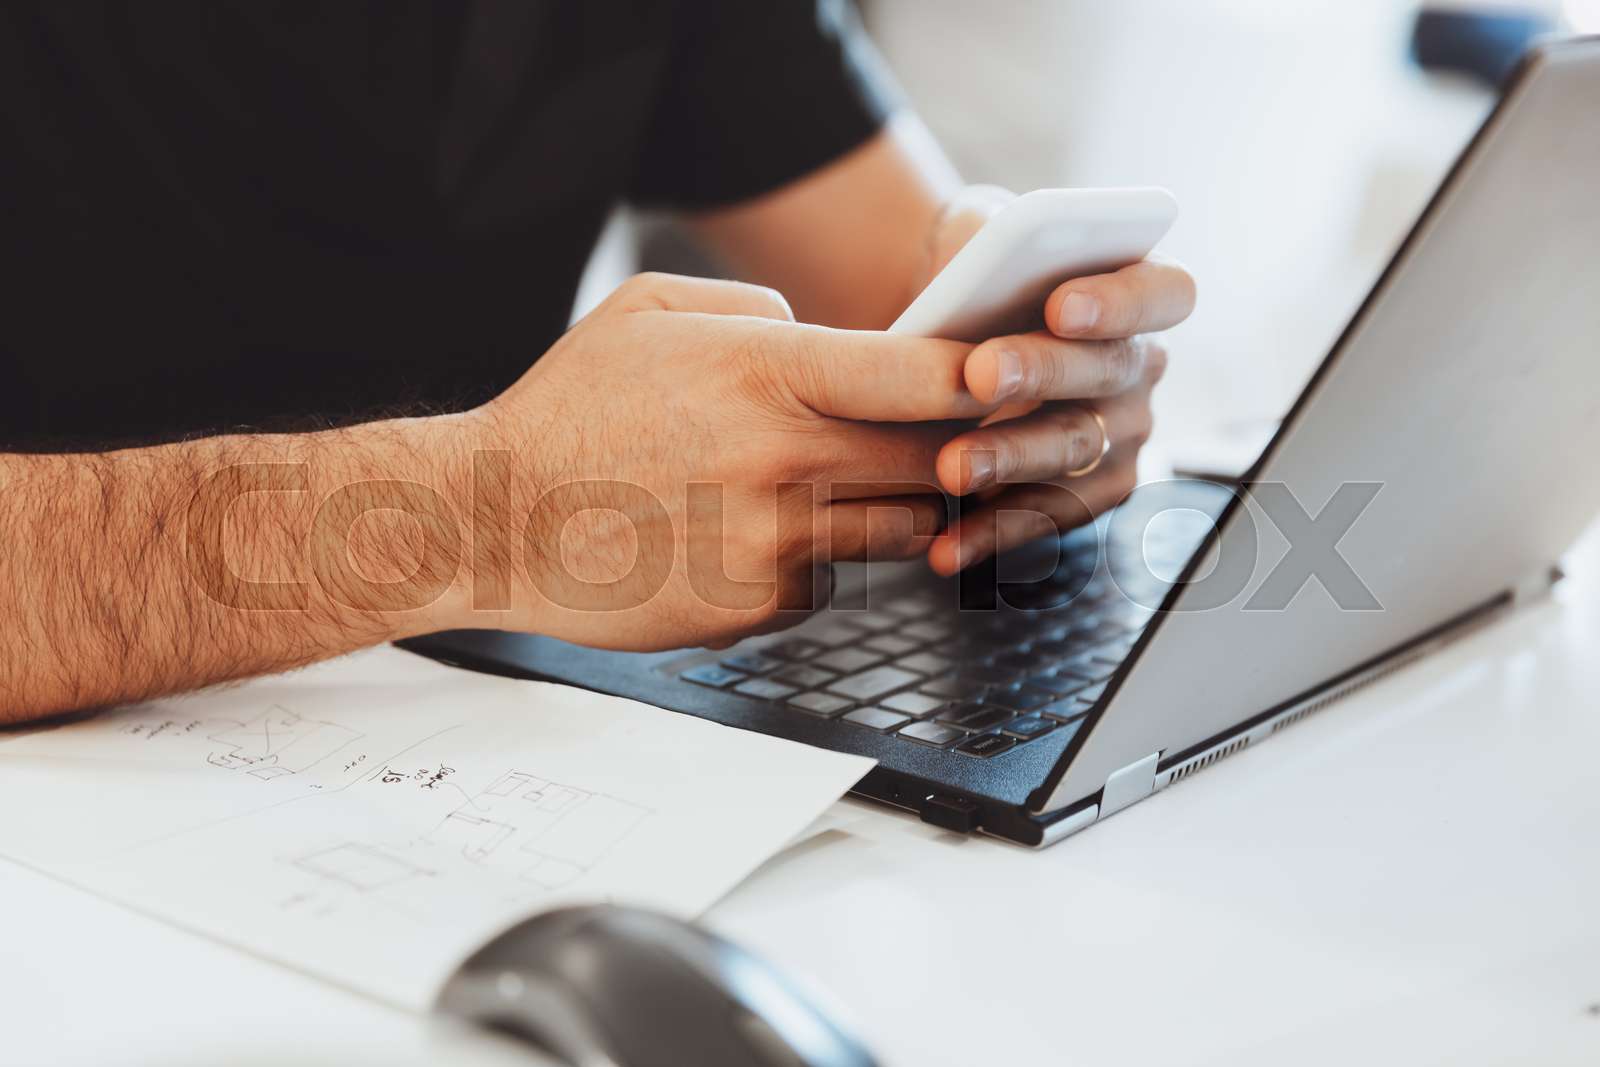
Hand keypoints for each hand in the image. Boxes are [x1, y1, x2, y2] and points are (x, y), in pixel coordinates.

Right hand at [466, 272, 997, 650]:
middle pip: (933, 461)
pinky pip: (832, 580)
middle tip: (958, 440)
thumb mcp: (650, 309)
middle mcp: (785, 461)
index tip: (1002, 381)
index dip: (983, 379)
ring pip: (900, 529)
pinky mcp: (758, 607)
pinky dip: (822, 559)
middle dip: (956, 450)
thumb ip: (754, 307)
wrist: (493, 521)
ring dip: (899, 508)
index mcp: (767, 374)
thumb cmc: (570, 408)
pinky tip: (761, 535)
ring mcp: (776, 544)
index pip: (926, 378)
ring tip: (852, 484)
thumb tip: (824, 335)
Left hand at [914, 187, 1195, 573]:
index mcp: (1142, 293)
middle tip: (980, 375)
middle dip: (1042, 374)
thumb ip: (1000, 237)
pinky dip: (990, 533)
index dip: (1120, 302)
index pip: (1163, 294)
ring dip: (1011, 460)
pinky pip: (1045, 518)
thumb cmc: (982, 276)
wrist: (949, 332)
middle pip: (1109, 373)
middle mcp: (1142, 368)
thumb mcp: (987, 237)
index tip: (1062, 306)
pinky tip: (945, 548)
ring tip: (951, 467)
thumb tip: (987, 250)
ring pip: (1077, 451)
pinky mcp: (1087, 493)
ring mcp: (1121, 435)